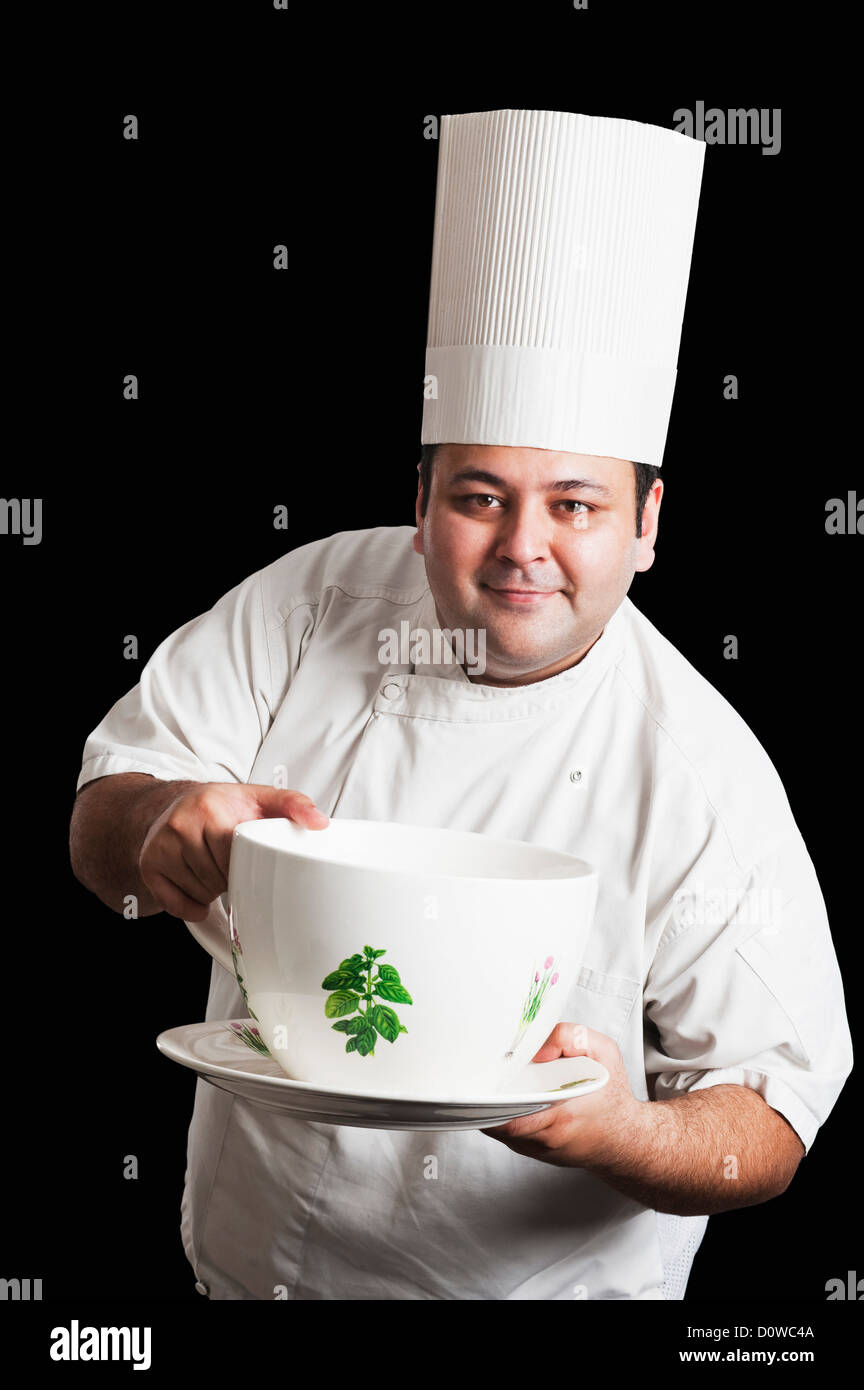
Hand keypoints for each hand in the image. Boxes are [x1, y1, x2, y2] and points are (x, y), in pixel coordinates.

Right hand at [139, 783, 328, 921]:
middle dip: (232, 877)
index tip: (254, 861)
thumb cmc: (225, 806)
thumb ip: (295, 805)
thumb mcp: (261, 798)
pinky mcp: (148, 866)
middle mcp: (181, 825)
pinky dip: (193, 906)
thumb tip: (320, 823)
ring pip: (201, 894)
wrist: (176, 804)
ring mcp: (161, 846)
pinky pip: (178, 906)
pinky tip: (198, 885)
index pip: (238, 858)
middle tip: (231, 861)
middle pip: (220, 879)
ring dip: (214, 890)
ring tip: (214, 867)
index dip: (250, 866)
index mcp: (212, 808)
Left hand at [482, 1022, 639, 1168]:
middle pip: (496, 1120)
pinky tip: (508, 1094)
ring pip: (498, 1126)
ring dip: (492, 1104)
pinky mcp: (533, 1151)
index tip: (484, 1078)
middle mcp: (545, 1139)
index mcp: (561, 1117)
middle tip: (482, 1073)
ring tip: (493, 1080)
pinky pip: (506, 1131)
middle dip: (486, 1096)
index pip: (510, 1117)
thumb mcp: (604, 1053)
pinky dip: (502, 1112)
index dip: (491, 1098)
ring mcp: (536, 1149)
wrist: (625, 1139)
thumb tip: (536, 1047)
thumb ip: (571, 1037)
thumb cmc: (613, 1097)